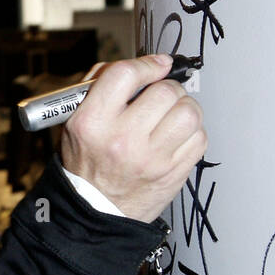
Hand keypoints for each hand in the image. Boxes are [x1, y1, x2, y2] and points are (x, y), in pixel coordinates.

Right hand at [60, 54, 207, 222]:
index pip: (125, 75)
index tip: (157, 64)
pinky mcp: (173, 173)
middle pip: (165, 91)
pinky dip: (192, 132)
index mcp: (92, 123)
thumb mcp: (75, 122)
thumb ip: (99, 87)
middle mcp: (122, 140)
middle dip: (167, 87)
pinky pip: (200, 137)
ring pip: (189, 112)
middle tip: (162, 95)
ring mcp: (151, 159)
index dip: (147, 64)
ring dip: (184, 107)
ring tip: (172, 114)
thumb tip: (140, 65)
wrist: (94, 210)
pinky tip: (177, 136)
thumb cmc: (86, 162)